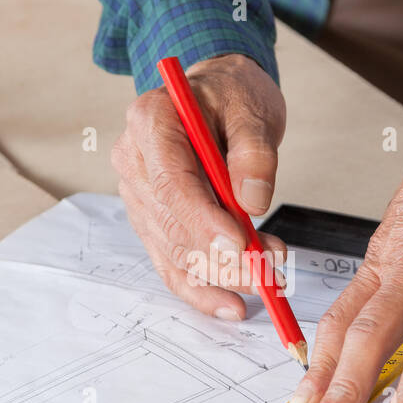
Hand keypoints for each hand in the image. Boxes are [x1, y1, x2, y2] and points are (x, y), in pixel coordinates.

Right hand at [111, 53, 285, 317]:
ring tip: (267, 279)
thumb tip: (252, 202)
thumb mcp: (253, 108)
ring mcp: (137, 195)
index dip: (204, 219)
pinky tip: (231, 305)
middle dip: (222, 257)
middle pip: (173, 223)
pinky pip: (171, 264)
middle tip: (269, 271)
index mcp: (150, 121)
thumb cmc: (230, 96)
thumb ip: (254, 153)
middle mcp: (133, 160)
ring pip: (174, 251)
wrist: (215, 97)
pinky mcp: (151, 221)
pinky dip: (202, 290)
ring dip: (221, 275)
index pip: (172, 181)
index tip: (241, 245)